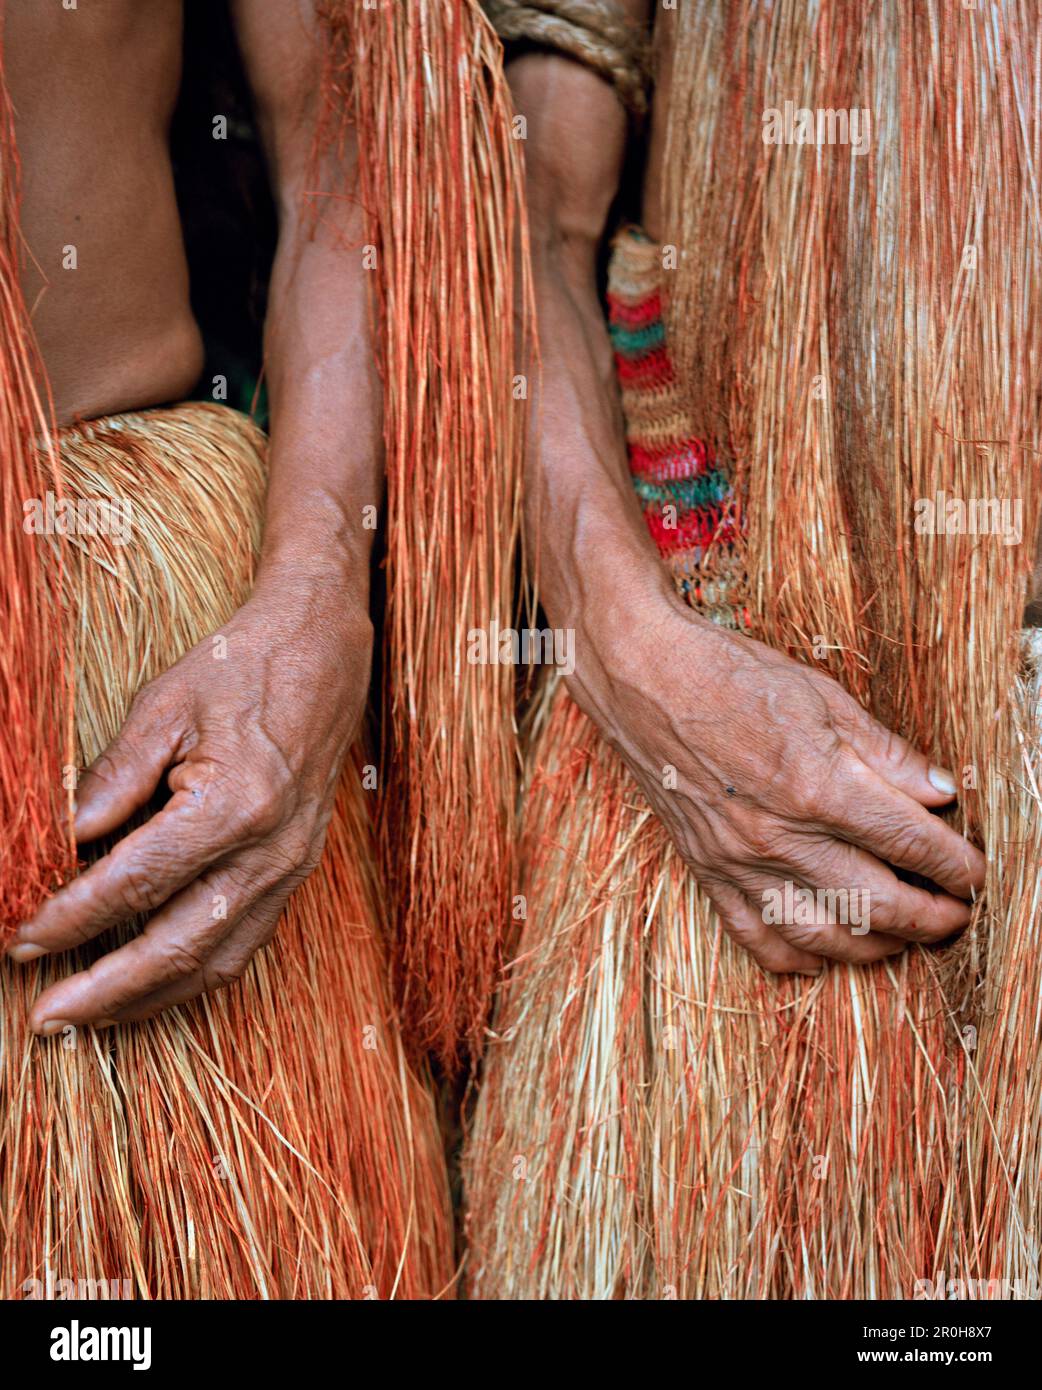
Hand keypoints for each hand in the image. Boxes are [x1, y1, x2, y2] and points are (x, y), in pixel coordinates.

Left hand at [10, 571, 371, 1028]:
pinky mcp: (296, 872)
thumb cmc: (241, 671)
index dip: (73, 919)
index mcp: (234, 805)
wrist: (322, 658)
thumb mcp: (163, 709)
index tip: (24, 940)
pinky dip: (192, 974)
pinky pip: (245, 943)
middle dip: (106, 991)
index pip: (137, 884)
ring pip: (217, 962)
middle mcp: (269, 852)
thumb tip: (65, 840)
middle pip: (179, 946)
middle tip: (46, 1016)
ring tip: (90, 1016)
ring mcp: (291, 868)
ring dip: (149, 998)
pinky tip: (151, 983)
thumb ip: (112, 779)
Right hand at [570, 579, 985, 972]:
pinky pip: (756, 936)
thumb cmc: (731, 675)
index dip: (955, 865)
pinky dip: (796, 957)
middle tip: (954, 915)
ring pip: (823, 934)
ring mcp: (739, 860)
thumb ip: (884, 751)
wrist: (643, 676)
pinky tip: (825, 955)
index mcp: (819, 785)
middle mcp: (781, 835)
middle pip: (877, 902)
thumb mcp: (821, 695)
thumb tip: (939, 792)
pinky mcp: (707, 869)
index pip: (910, 843)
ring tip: (902, 939)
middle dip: (929, 918)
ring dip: (874, 948)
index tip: (975, 873)